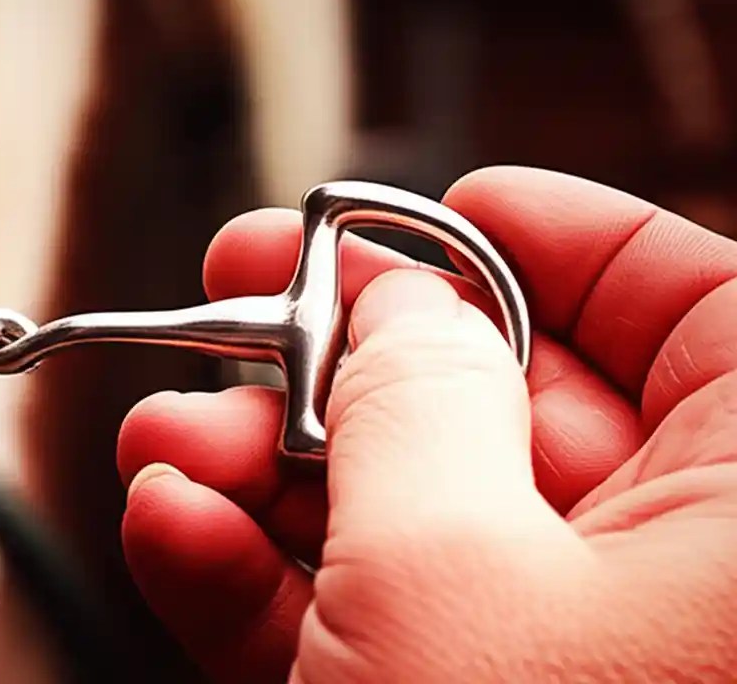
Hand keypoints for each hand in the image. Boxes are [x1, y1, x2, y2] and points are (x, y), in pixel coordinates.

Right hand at [119, 166, 736, 681]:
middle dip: (342, 360)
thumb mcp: (451, 568)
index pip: (698, 317)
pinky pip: (365, 616)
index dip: (573, 245)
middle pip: (508, 412)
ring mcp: (555, 650)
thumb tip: (396, 314)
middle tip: (241, 304)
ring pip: (411, 520)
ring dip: (260, 473)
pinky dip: (257, 576)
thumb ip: (415, 406)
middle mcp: (666, 577)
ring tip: (166, 440)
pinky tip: (177, 529)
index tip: (453, 209)